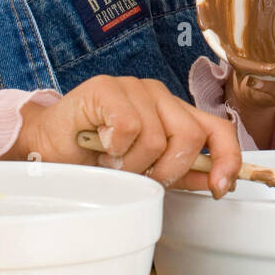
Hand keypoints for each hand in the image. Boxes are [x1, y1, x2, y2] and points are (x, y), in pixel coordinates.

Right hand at [14, 75, 242, 198]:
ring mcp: (134, 87)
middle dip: (167, 170)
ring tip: (112, 161)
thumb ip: (182, 173)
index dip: (228, 157)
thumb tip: (218, 182)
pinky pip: (129, 128)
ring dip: (133, 164)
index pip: (217, 128)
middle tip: (139, 175)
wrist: (46, 149)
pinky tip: (99, 145)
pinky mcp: (107, 88)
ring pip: (157, 138)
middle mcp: (160, 95)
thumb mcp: (148, 170)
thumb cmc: (95, 159)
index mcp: (174, 113)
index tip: (221, 187)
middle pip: (190, 136)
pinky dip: (114, 148)